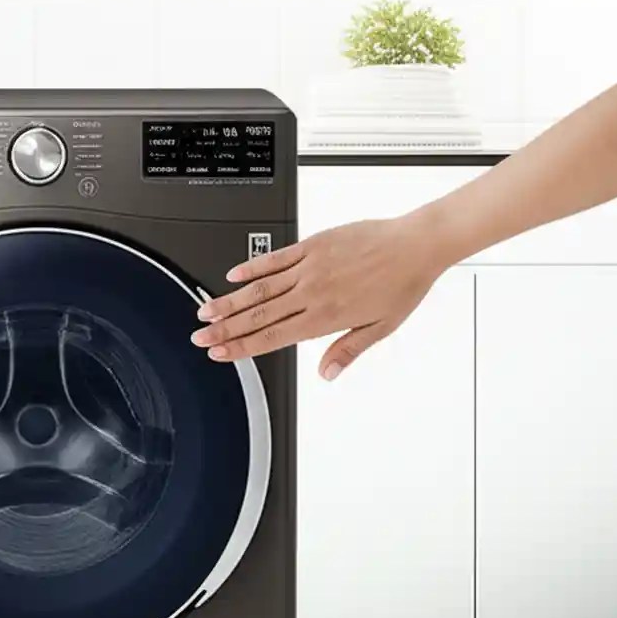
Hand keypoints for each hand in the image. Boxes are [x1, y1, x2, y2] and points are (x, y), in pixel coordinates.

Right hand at [190, 216, 446, 379]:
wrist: (415, 245)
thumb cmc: (403, 284)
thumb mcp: (381, 328)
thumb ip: (348, 349)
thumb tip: (326, 373)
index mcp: (326, 317)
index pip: (273, 337)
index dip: (242, 346)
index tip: (221, 352)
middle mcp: (312, 293)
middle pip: (258, 315)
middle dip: (224, 328)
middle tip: (201, 336)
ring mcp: (309, 268)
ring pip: (259, 288)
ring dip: (229, 300)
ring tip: (206, 309)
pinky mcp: (312, 245)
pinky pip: (275, 257)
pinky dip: (252, 267)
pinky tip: (234, 275)